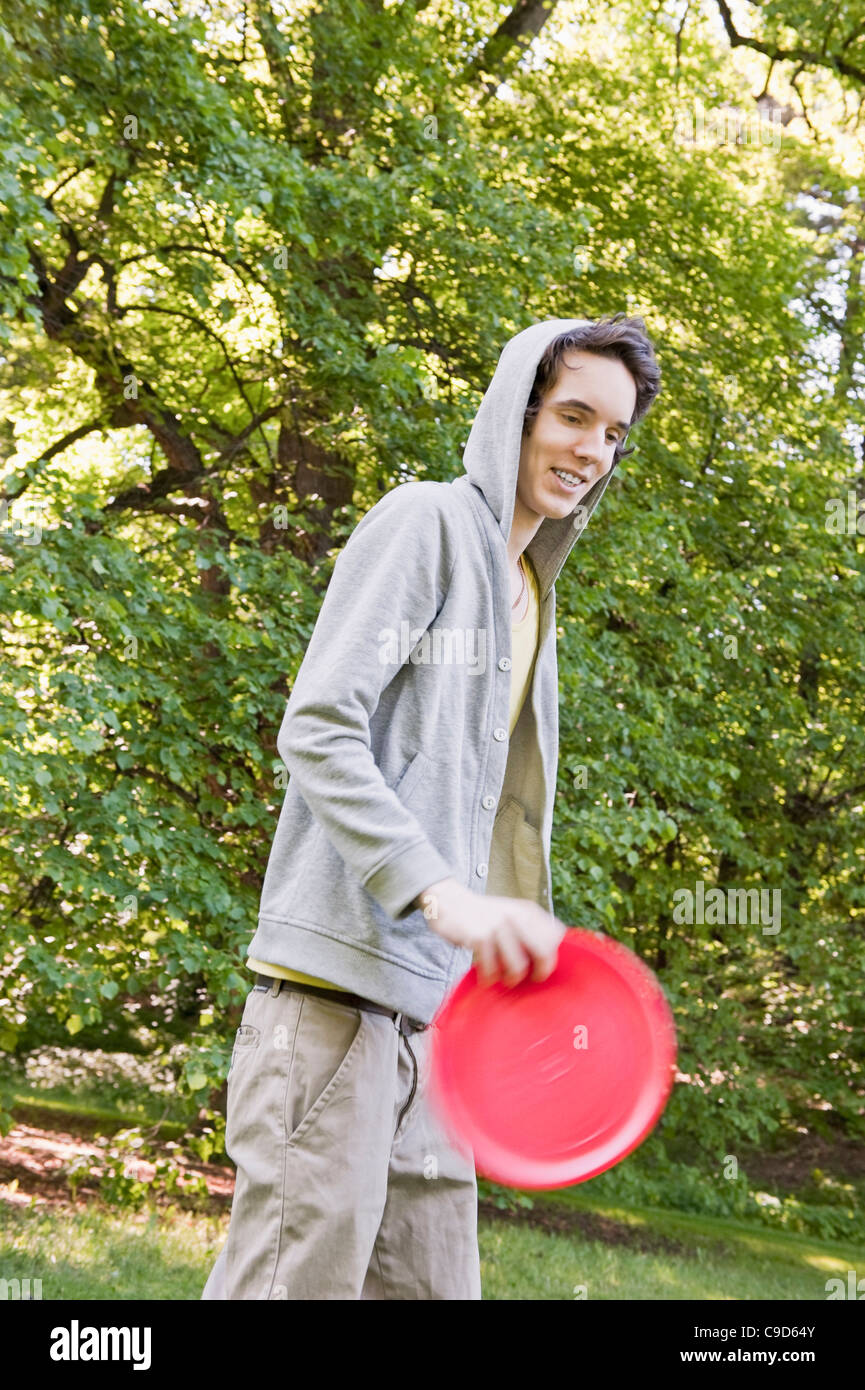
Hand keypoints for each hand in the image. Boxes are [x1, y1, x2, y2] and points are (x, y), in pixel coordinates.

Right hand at [416, 877, 565, 986]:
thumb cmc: (483, 915)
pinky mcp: (480, 937)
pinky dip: (489, 977)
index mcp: (527, 911)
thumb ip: (529, 930)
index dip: (553, 953)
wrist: (449, 901)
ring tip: (504, 979)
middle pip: (544, 951)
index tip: (542, 964)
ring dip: (511, 978)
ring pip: (518, 966)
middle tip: (533, 978)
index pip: (556, 934)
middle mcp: (516, 916)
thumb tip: (547, 960)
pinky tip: (485, 977)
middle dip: (541, 970)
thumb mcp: (510, 914)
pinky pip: (492, 969)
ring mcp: (498, 926)